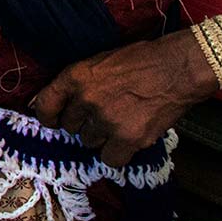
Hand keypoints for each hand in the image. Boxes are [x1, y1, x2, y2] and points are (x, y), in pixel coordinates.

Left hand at [31, 32, 213, 166]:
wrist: (178, 68)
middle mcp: (87, 99)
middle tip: (104, 112)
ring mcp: (107, 121)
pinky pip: (110, 159)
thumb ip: (75, 83)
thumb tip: (44, 103)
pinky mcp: (129, 139)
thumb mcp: (99, 61)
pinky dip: (118, 153)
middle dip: (83, 122)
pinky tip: (128, 138)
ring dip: (102, 136)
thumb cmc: (140, 60)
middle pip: (70, 127)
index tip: (53, 120)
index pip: (44, 105)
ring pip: (89, 143)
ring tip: (121, 120)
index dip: (47, 116)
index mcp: (76, 76)